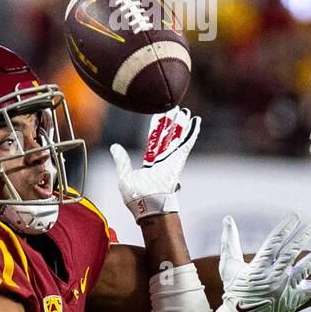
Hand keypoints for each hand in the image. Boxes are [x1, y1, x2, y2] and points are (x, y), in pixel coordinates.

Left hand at [109, 106, 200, 221]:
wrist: (147, 204)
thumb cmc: (135, 195)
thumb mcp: (124, 176)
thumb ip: (121, 160)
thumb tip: (115, 147)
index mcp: (149, 163)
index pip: (153, 141)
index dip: (156, 129)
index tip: (158, 118)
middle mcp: (161, 160)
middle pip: (166, 136)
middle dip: (169, 122)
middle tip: (172, 108)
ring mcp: (170, 159)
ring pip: (176, 136)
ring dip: (180, 123)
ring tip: (184, 110)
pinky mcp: (177, 160)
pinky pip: (186, 143)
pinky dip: (192, 132)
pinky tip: (196, 120)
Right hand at [201, 213, 310, 311]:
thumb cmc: (234, 292)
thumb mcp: (229, 266)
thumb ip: (229, 242)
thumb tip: (227, 218)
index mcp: (258, 267)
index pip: (275, 242)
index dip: (286, 227)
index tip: (296, 215)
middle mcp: (274, 276)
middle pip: (293, 250)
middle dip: (305, 233)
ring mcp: (287, 287)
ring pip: (308, 264)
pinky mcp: (296, 298)